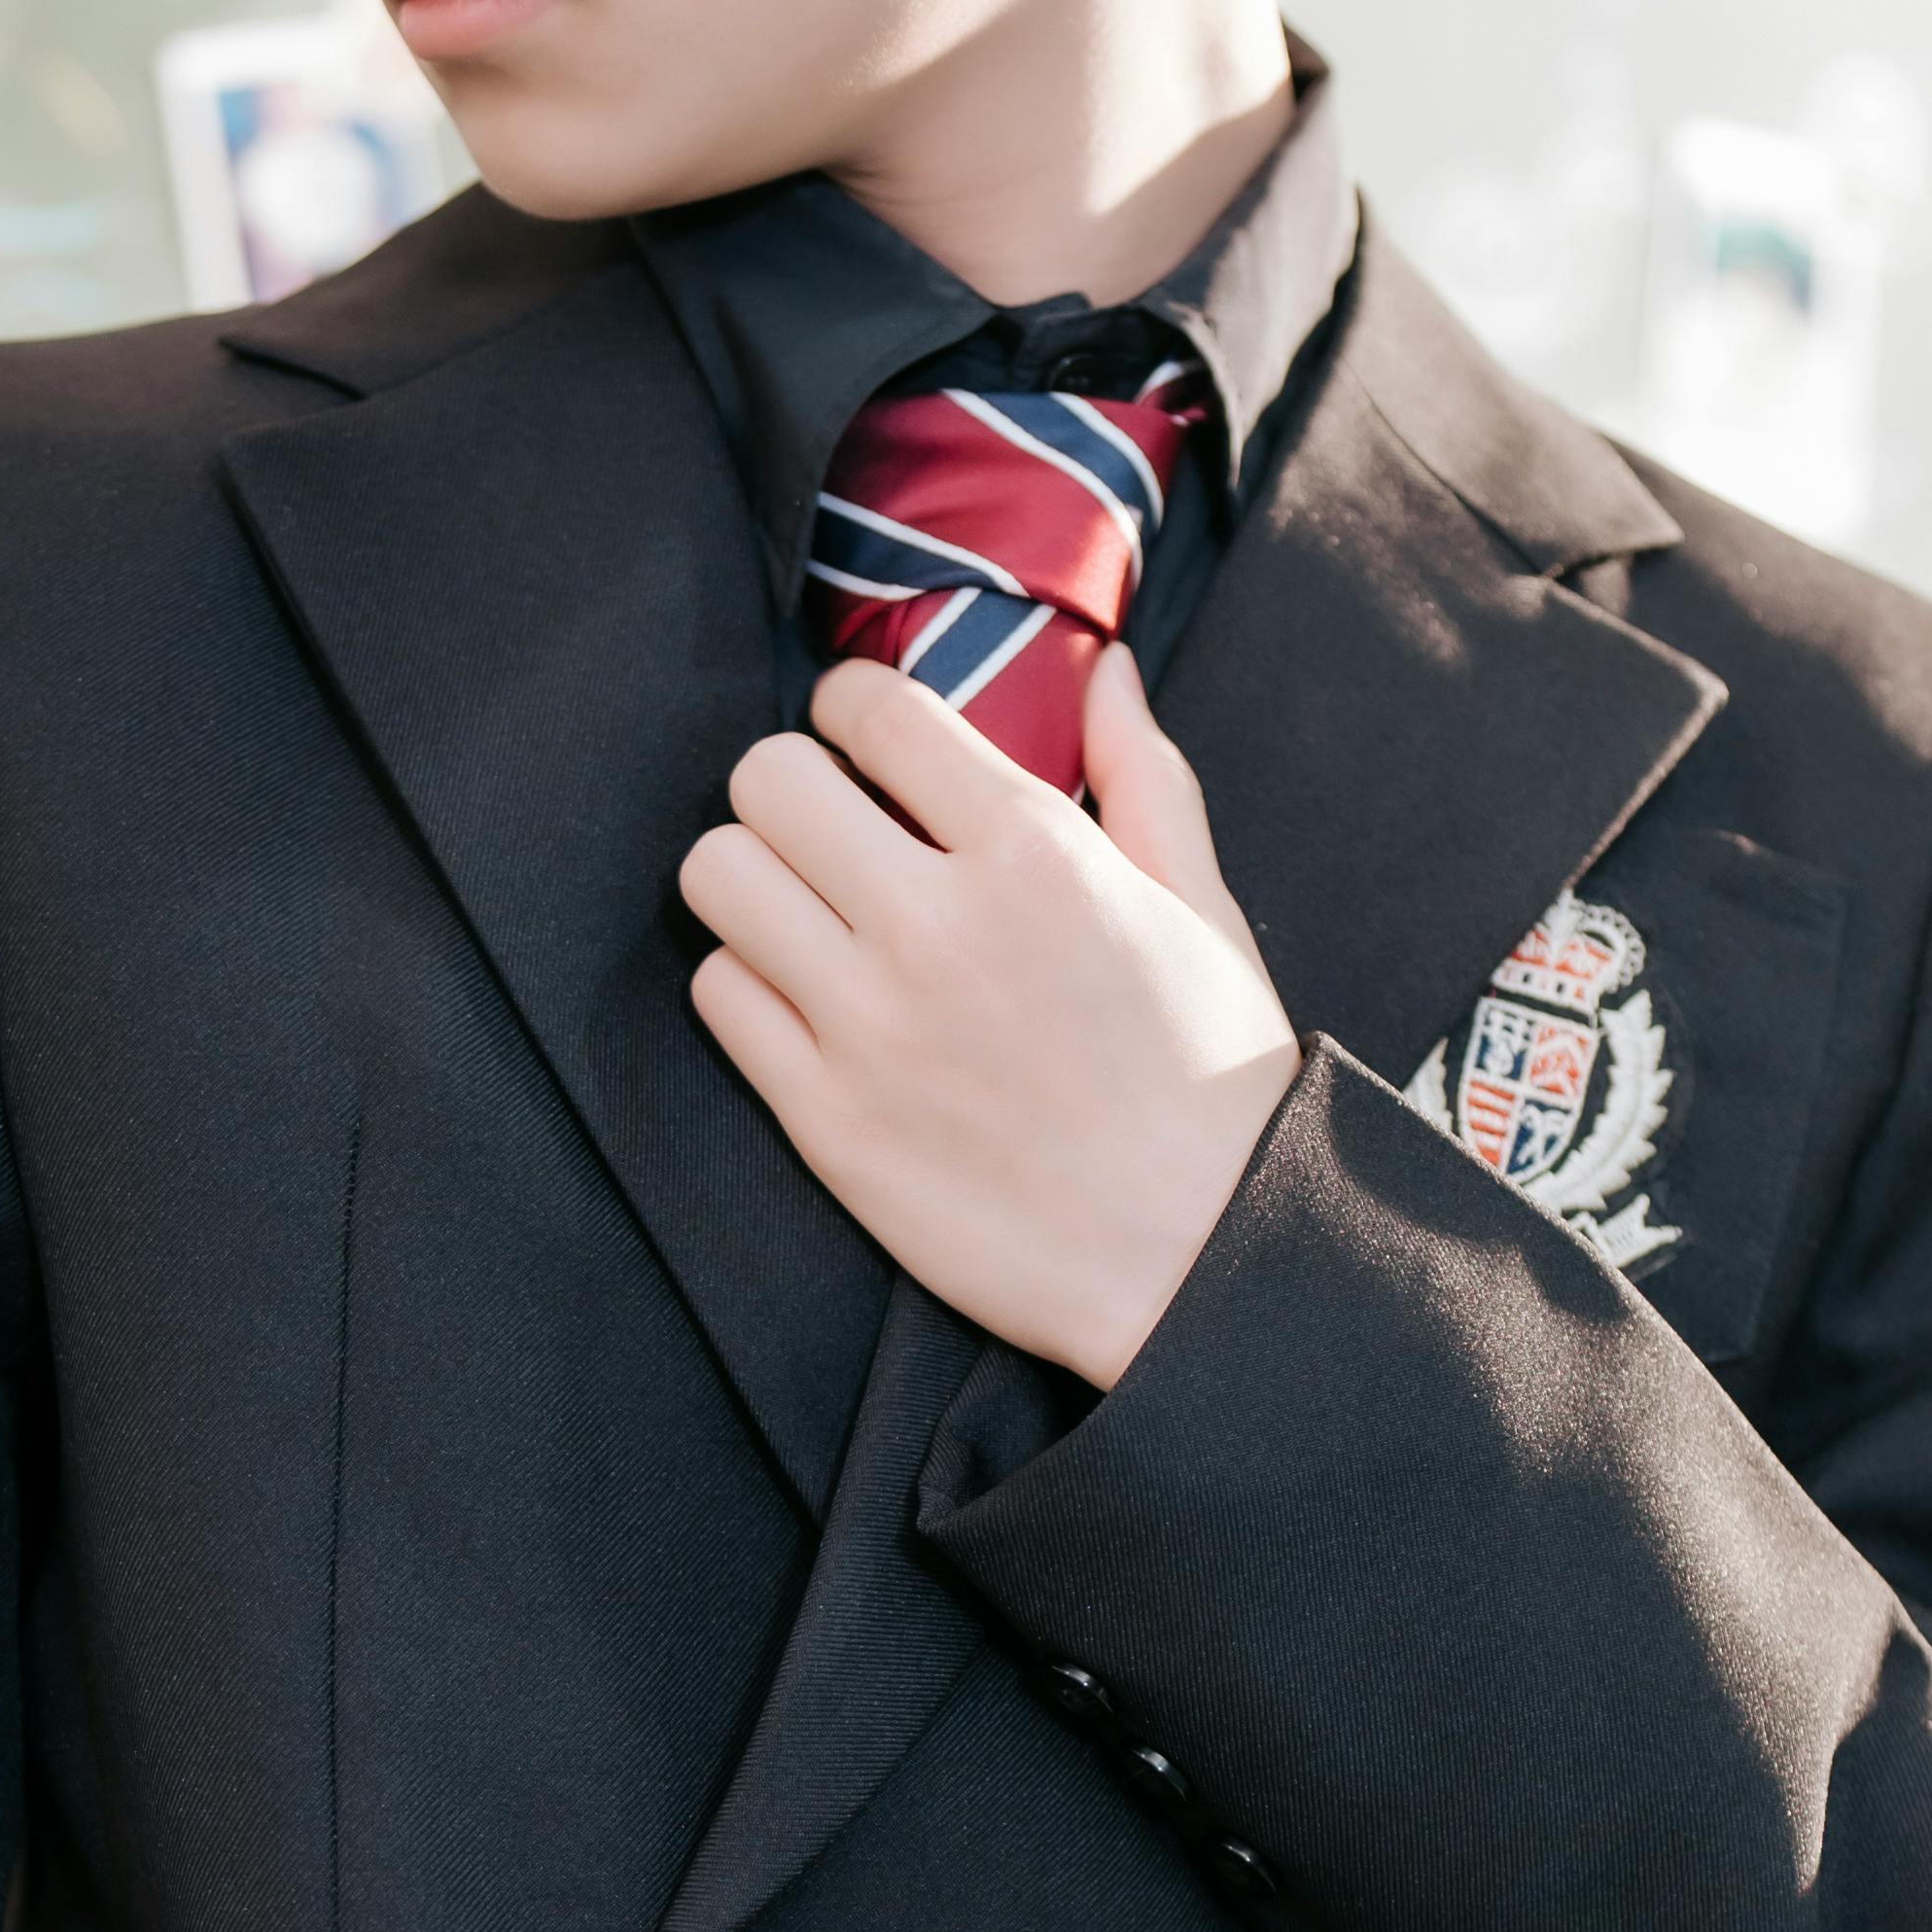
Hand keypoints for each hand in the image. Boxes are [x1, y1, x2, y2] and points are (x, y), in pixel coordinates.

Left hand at [678, 642, 1298, 1388]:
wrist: (1201, 1265)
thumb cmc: (1214, 1084)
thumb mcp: (1202, 911)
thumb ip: (1144, 775)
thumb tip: (1103, 666)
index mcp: (1034, 852)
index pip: (869, 708)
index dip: (851, 708)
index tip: (863, 742)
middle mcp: (937, 925)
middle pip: (764, 778)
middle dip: (791, 788)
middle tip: (827, 829)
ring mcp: (869, 1026)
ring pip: (717, 876)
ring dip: (752, 880)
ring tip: (803, 911)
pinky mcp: (826, 1120)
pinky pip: (718, 995)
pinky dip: (748, 984)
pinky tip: (804, 1001)